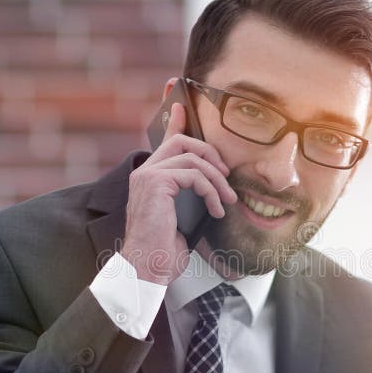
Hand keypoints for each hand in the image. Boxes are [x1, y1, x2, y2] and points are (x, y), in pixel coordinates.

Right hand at [120, 102, 237, 284]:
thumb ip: (190, 195)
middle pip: (182, 142)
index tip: (182, 104)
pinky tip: (216, 210)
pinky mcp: (155, 183)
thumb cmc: (164, 249)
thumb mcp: (183, 216)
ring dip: (217, 179)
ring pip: (192, 157)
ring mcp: (147, 176)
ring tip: (227, 200)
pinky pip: (193, 174)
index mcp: (149, 178)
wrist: (148, 268)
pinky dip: (211, 191)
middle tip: (226, 174)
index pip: (166, 141)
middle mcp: (144, 172)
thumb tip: (212, 186)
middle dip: (210, 153)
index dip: (177, 121)